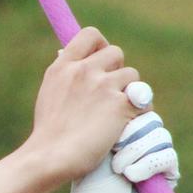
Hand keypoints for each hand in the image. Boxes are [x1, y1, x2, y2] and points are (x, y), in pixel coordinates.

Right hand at [21, 26, 147, 187]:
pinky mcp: (121, 104)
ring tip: (117, 113)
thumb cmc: (49, 134)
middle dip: (116, 70)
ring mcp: (103, 86)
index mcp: (63, 66)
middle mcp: (84, 70)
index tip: (101, 62)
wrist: (51, 157)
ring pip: (132, 75)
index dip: (101, 46)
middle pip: (116, 52)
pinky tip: (130, 122)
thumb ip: (68, 77)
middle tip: (110, 93)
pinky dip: (141, 110)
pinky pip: (143, 98)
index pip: (90, 35)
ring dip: (129, 91)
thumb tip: (83, 64)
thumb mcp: (50, 94)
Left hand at [62, 112, 181, 192]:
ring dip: (136, 151)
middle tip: (113, 148)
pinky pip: (167, 156)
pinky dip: (148, 165)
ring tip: (118, 167)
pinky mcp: (168, 173)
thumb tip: (121, 88)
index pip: (137, 107)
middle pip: (150, 118)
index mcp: (126, 128)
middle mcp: (144, 139)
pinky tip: (131, 175)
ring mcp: (158, 154)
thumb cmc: (89, 178)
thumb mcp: (94, 142)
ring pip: (160, 136)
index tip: (111, 128)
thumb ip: (106, 116)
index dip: (128, 113)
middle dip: (130, 133)